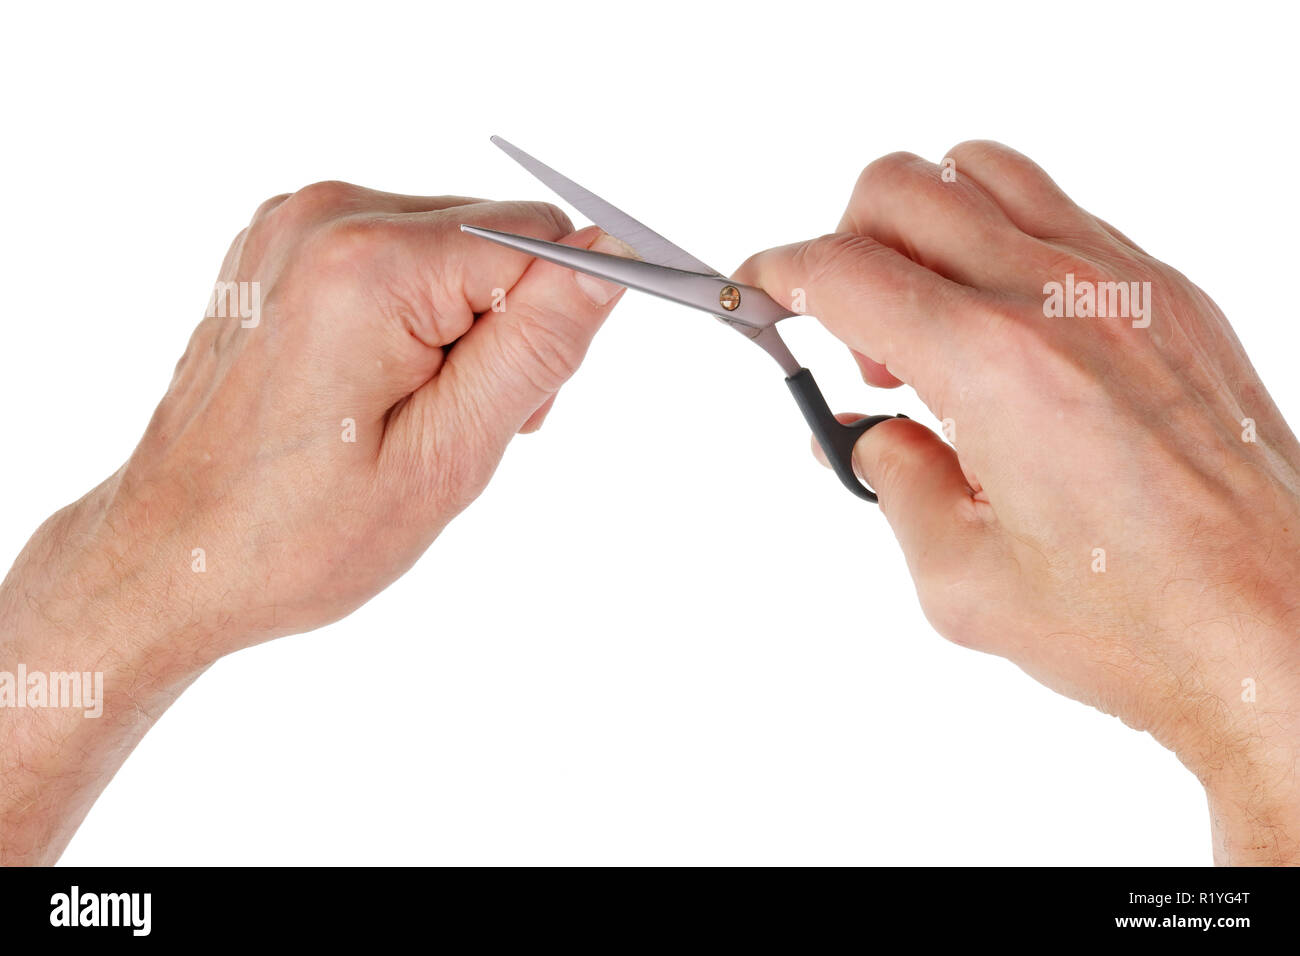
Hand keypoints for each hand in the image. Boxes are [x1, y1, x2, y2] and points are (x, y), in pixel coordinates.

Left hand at [0, 182, 625, 862]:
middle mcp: (325, 217)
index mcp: (369, 264)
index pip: (538, 240)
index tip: (518, 405)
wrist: (174, 558)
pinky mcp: (281, 249)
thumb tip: (609, 259)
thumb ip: (539, 345)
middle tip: (458, 426)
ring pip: (454, 250)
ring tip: (412, 418)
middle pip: (497, 239)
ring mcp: (293, 226)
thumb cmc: (299, 535)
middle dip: (507, 330)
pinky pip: (398, 258)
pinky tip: (379, 390)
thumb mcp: (448, 455)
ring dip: (463, 330)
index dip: (552, 326)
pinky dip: (414, 318)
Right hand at [735, 142, 1299, 864]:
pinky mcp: (1170, 295)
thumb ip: (887, 479)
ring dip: (924, 228)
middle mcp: (1058, 298)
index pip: (842, 270)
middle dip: (844, 249)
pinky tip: (1009, 335)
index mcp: (993, 364)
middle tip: (857, 344)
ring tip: (933, 326)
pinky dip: (1001, 245)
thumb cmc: (1135, 617)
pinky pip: (1059, 213)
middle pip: (899, 189)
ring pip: (981, 172)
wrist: (1272, 629)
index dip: (777, 275)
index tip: (760, 289)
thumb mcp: (958, 575)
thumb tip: (857, 435)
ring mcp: (1123, 284)